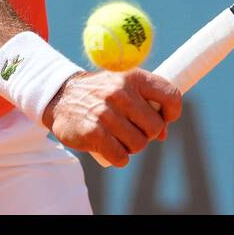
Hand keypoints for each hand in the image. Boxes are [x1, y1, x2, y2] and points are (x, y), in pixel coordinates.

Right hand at [43, 69, 182, 166]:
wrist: (61, 97)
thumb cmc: (101, 94)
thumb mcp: (124, 87)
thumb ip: (147, 105)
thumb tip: (164, 133)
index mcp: (133, 77)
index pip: (171, 96)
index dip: (172, 113)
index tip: (163, 119)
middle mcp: (120, 92)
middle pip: (155, 128)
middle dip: (147, 134)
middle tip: (132, 130)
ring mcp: (106, 113)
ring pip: (139, 145)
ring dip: (131, 147)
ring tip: (118, 136)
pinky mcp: (93, 133)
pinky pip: (121, 157)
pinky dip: (118, 158)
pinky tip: (109, 148)